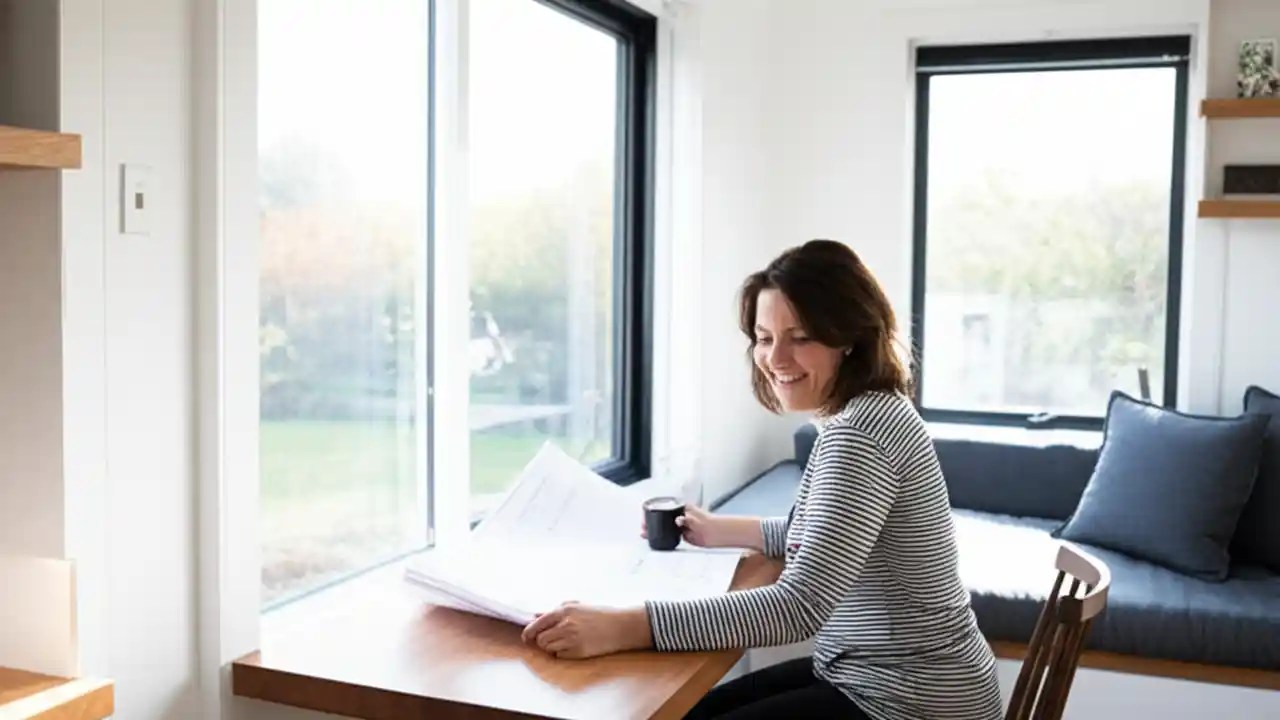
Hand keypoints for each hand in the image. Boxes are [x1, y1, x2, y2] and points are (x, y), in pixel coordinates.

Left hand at [520, 602, 650, 658]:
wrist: (621, 626)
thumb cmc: (600, 614)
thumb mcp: (578, 606)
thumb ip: (556, 610)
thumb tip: (536, 616)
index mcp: (564, 610)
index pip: (537, 624)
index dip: (529, 632)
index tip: (527, 637)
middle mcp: (566, 625)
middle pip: (541, 639)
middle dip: (543, 640)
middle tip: (551, 639)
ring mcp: (572, 639)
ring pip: (549, 648)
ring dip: (553, 647)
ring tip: (566, 641)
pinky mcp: (579, 652)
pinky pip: (560, 656)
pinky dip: (563, 653)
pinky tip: (575, 646)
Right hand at [639, 505, 719, 547]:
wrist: (715, 532)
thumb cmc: (707, 521)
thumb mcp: (694, 517)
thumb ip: (686, 519)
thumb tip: (678, 521)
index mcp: (679, 507)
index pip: (661, 507)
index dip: (652, 511)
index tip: (646, 518)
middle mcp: (677, 515)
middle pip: (659, 517)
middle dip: (650, 522)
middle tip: (643, 528)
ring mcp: (678, 525)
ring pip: (662, 526)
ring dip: (653, 530)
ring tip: (645, 534)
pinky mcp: (680, 534)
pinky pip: (667, 535)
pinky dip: (660, 537)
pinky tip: (654, 539)